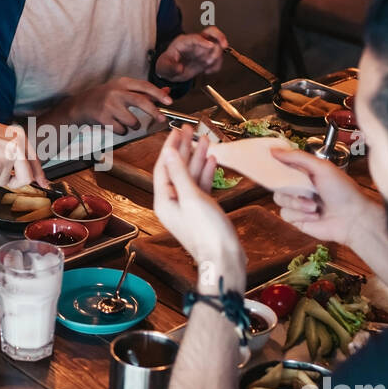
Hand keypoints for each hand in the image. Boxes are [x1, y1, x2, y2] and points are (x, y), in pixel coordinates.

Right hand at [0, 115, 48, 190]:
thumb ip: (12, 151)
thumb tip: (25, 170)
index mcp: (18, 135)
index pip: (34, 159)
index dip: (39, 175)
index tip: (44, 184)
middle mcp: (17, 144)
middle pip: (27, 177)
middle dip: (14, 182)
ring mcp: (7, 155)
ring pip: (4, 181)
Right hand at [67, 77, 170, 134]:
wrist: (81, 105)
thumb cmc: (106, 97)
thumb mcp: (123, 89)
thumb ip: (144, 91)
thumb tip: (166, 91)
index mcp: (123, 83)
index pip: (145, 86)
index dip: (159, 94)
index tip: (169, 101)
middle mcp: (116, 92)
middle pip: (141, 102)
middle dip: (154, 112)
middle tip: (162, 119)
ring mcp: (109, 105)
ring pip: (133, 121)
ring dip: (133, 125)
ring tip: (125, 121)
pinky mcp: (103, 118)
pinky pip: (122, 130)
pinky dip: (122, 130)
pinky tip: (115, 124)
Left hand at [153, 126, 243, 272]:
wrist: (224, 258)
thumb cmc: (208, 233)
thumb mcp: (192, 198)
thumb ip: (180, 173)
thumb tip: (170, 153)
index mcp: (164, 201)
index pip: (163, 167)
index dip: (170, 147)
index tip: (176, 131)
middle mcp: (173, 203)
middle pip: (176, 170)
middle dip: (184, 149)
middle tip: (189, 130)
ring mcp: (187, 207)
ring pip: (190, 176)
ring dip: (197, 158)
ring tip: (205, 140)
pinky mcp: (201, 211)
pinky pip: (201, 187)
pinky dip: (206, 173)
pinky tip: (211, 161)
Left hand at [155, 27, 227, 81]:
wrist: (170, 72)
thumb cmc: (167, 65)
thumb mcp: (164, 66)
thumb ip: (170, 66)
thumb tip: (179, 68)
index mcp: (184, 42)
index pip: (196, 37)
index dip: (204, 41)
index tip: (210, 46)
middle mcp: (196, 43)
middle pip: (211, 32)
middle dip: (220, 37)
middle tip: (224, 45)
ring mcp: (203, 50)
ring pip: (217, 46)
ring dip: (216, 56)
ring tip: (207, 64)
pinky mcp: (207, 58)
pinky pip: (217, 60)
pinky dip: (217, 66)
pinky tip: (208, 71)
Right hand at [270, 146, 374, 243]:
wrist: (352, 219)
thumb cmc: (343, 192)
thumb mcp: (321, 167)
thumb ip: (297, 157)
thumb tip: (274, 150)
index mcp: (306, 172)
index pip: (283, 164)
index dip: (275, 164)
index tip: (268, 163)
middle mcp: (301, 187)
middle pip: (277, 183)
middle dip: (289, 188)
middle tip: (302, 189)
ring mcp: (298, 203)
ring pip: (280, 200)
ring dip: (297, 203)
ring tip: (314, 205)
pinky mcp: (297, 219)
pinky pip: (285, 214)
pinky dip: (300, 215)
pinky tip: (314, 215)